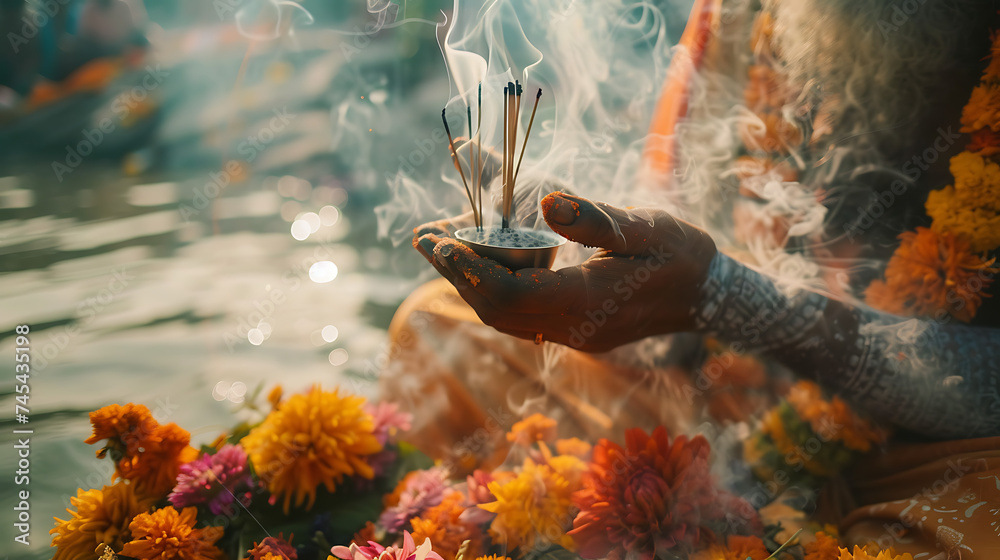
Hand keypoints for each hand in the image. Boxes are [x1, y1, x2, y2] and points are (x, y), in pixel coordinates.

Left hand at [412, 192, 716, 351]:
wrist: (709, 295)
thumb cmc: (680, 254)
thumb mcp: (643, 226)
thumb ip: (593, 218)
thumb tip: (543, 200)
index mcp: (585, 304)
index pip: (508, 295)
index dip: (468, 268)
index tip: (439, 239)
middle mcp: (572, 329)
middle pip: (496, 309)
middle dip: (456, 273)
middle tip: (422, 238)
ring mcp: (572, 335)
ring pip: (505, 316)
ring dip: (470, 282)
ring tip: (441, 247)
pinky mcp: (574, 331)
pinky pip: (521, 316)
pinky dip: (495, 289)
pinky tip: (484, 262)